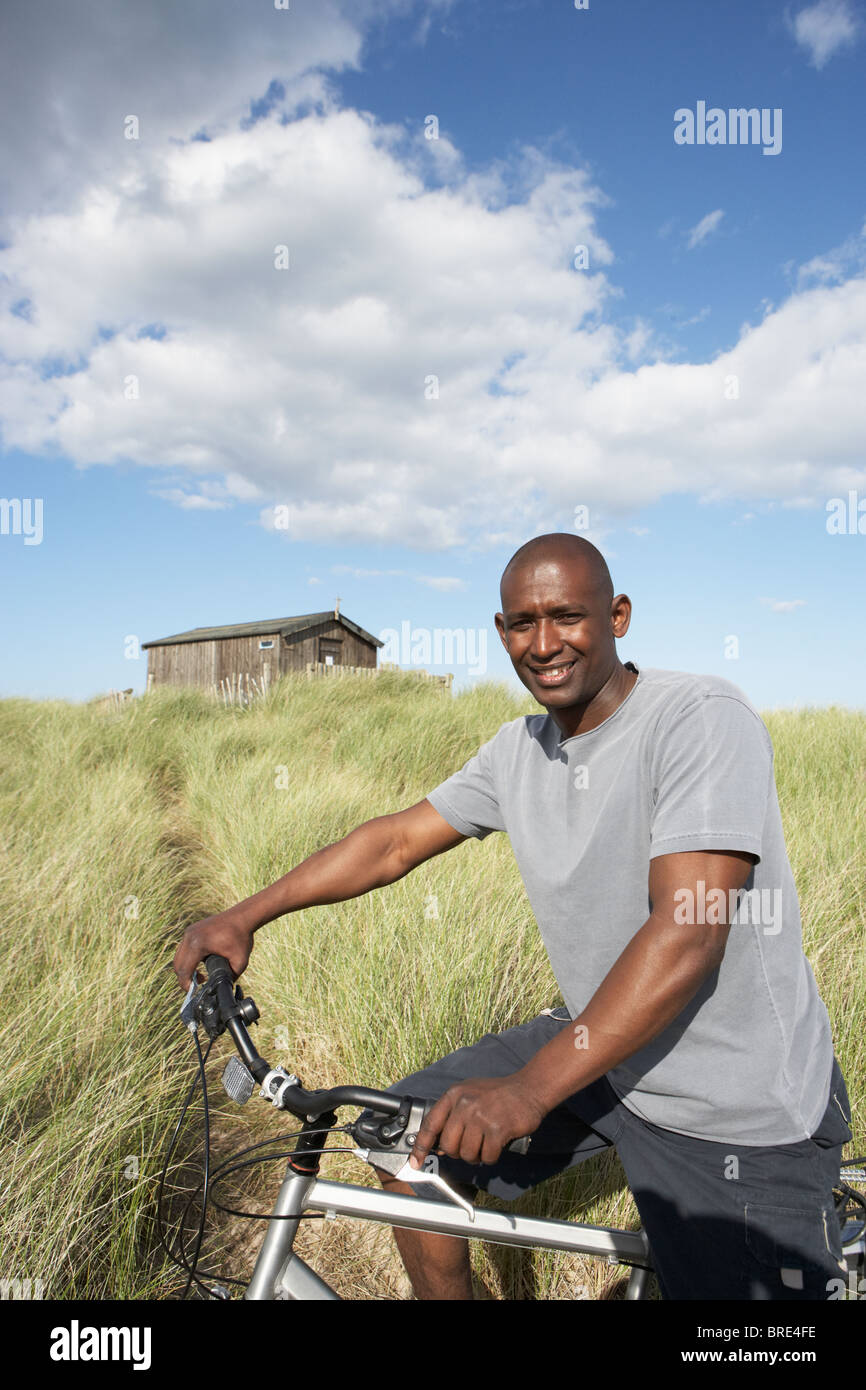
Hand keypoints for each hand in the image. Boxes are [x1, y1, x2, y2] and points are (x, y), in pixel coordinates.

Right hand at [172, 908, 254, 989]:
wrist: (242, 917)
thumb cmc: (241, 937)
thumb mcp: (240, 962)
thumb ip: (230, 977)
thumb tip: (222, 989)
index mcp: (198, 945)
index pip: (184, 970)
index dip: (186, 985)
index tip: (193, 992)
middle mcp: (190, 937)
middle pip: (177, 965)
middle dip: (184, 978)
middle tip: (198, 984)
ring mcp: (189, 932)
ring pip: (179, 956)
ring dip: (185, 968)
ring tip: (200, 976)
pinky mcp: (192, 930)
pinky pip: (184, 948)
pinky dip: (188, 959)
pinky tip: (200, 963)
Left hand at [409, 1073, 546, 1169]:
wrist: (529, 1088)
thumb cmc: (498, 1094)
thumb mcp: (469, 1094)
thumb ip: (453, 1115)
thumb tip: (438, 1145)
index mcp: (454, 1095)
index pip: (430, 1124)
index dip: (420, 1146)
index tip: (415, 1161)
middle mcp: (464, 1104)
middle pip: (448, 1145)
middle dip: (458, 1152)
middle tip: (470, 1147)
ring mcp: (480, 1117)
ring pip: (466, 1154)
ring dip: (476, 1156)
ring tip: (485, 1144)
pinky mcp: (497, 1129)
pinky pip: (486, 1157)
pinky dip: (491, 1157)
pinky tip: (496, 1146)